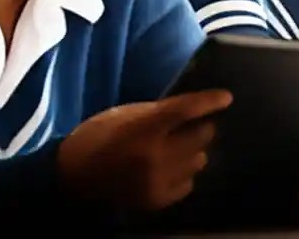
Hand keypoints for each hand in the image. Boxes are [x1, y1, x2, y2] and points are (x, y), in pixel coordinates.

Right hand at [57, 90, 231, 210]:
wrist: (73, 177)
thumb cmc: (98, 137)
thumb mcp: (125, 114)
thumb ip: (159, 112)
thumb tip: (194, 107)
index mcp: (142, 129)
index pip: (185, 110)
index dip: (209, 101)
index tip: (226, 97)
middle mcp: (154, 157)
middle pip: (200, 136)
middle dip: (200, 127)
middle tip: (191, 125)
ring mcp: (156, 182)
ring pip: (199, 160)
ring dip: (193, 151)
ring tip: (177, 148)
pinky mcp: (157, 200)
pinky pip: (188, 183)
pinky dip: (183, 173)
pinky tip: (169, 167)